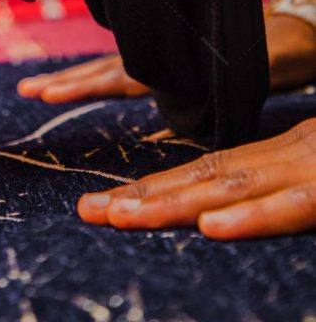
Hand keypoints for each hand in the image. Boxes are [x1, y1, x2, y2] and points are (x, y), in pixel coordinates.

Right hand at [17, 12, 315, 102]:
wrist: (294, 25)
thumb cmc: (279, 45)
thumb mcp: (257, 58)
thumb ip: (230, 70)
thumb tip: (193, 88)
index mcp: (175, 56)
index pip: (119, 75)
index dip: (81, 85)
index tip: (45, 93)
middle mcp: (163, 53)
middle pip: (104, 69)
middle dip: (66, 81)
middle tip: (27, 90)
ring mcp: (164, 53)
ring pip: (109, 67)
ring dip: (76, 79)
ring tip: (39, 88)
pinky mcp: (172, 56)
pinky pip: (127, 67)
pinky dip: (100, 75)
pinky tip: (85, 81)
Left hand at [77, 117, 315, 238]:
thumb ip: (282, 188)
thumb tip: (235, 206)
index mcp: (279, 154)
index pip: (207, 171)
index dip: (155, 187)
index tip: (106, 204)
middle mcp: (284, 157)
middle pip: (204, 177)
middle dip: (143, 195)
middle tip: (87, 210)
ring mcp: (306, 170)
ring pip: (232, 186)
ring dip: (173, 202)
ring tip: (120, 215)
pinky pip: (290, 207)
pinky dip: (248, 217)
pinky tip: (209, 227)